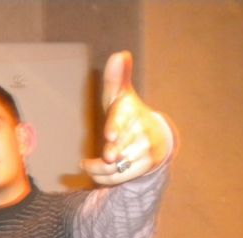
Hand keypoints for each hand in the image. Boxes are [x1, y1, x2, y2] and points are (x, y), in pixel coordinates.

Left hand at [81, 51, 172, 184]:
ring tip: (86, 164)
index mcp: (132, 114)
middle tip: (91, 163)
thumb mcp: (121, 97)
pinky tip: (92, 171)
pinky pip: (117, 178)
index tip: (109, 135)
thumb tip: (119, 54)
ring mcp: (144, 151)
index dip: (115, 127)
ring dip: (96, 169)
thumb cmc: (128, 114)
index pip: (121, 121)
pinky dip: (101, 178)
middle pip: (118, 149)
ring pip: (114, 167)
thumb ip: (116, 79)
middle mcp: (140, 134)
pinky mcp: (144, 167)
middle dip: (107, 158)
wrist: (156, 137)